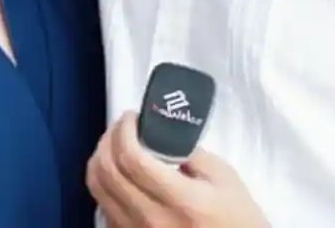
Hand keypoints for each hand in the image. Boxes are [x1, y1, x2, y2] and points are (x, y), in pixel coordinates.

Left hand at [86, 111, 268, 227]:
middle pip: (107, 171)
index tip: (131, 117)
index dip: (124, 130)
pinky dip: (105, 185)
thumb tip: (158, 135)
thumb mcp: (225, 179)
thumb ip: (190, 152)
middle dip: (108, 139)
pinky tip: (120, 175)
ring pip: (97, 189)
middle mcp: (153, 220)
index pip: (133, 158)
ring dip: (100, 159)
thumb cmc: (237, 220)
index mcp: (182, 201)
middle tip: (122, 127)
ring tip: (116, 146)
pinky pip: (103, 208)